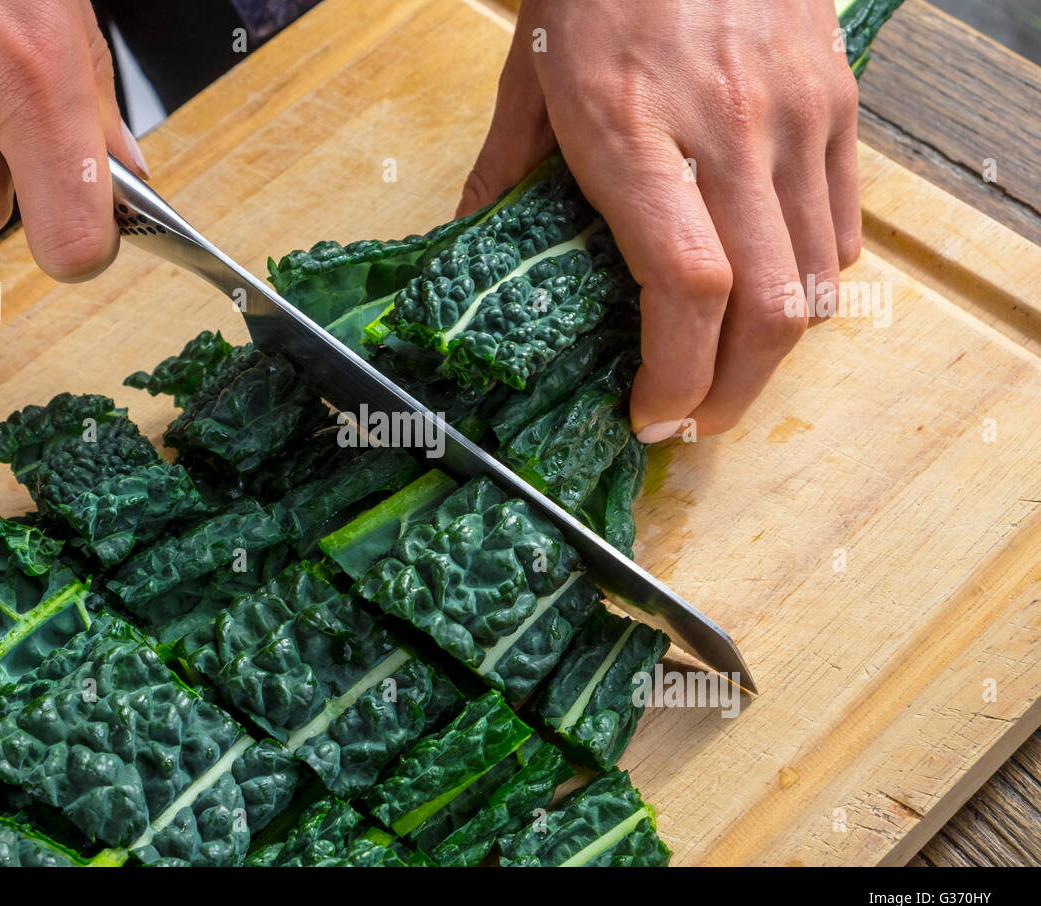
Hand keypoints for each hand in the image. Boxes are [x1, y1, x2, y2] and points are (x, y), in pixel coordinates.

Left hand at [459, 0, 860, 439]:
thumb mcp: (527, 77)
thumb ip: (504, 173)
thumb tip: (473, 248)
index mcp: (632, 132)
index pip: (685, 286)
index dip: (676, 375)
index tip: (650, 415)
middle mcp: (727, 132)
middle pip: (768, 308)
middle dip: (732, 392)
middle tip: (693, 419)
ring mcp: (794, 116)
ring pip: (816, 278)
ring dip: (773, 349)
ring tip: (726, 367)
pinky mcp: (835, 101)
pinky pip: (841, 224)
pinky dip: (810, 280)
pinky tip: (767, 288)